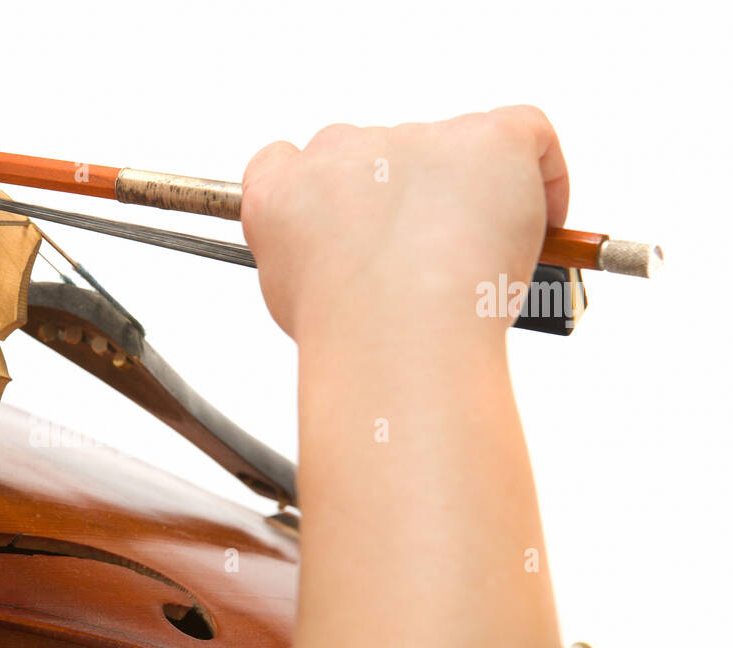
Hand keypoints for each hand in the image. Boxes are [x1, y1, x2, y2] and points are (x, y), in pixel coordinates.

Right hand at [241, 107, 568, 344]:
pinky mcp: (488, 137)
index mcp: (282, 188)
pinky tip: (540, 228)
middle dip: (403, 201)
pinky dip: (540, 178)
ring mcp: (414, 138)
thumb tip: (343, 263)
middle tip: (424, 263)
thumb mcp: (292, 300)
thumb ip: (307, 259)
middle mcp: (340, 150)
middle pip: (376, 158)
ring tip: (476, 265)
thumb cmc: (349, 335)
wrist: (396, 337)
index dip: (328, 193)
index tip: (353, 227)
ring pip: (451, 153)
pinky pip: (526, 134)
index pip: (289, 161)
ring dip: (467, 196)